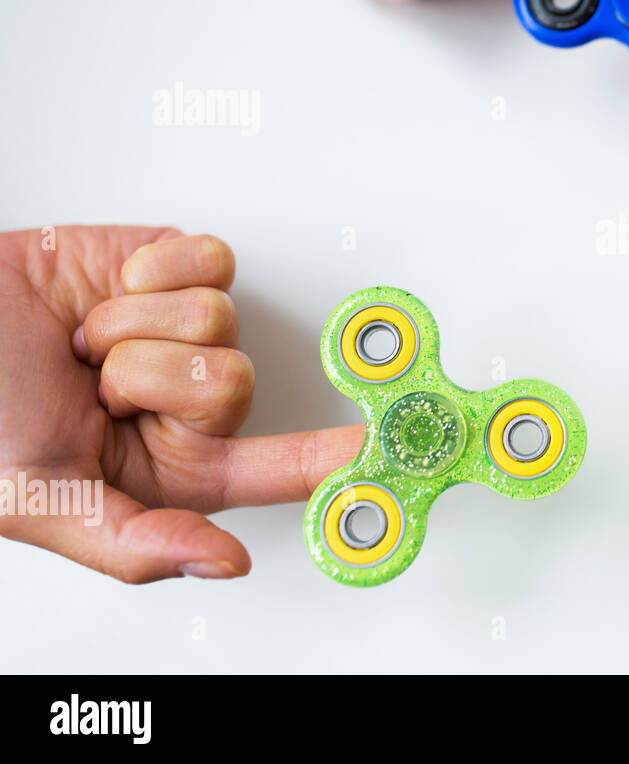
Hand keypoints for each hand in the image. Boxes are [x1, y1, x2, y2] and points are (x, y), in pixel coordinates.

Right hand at [0, 227, 357, 582]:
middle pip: (235, 381)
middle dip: (146, 378)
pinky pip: (209, 262)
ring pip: (220, 321)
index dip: (331, 462)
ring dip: (132, 328)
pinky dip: (147, 275)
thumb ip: (137, 543)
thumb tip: (229, 563)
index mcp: (170, 465)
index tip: (387, 457)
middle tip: (94, 384)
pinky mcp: (175, 268)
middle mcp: (187, 399)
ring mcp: (185, 330)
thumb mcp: (44, 502)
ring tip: (85, 343)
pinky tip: (107, 292)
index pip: (272, 469)